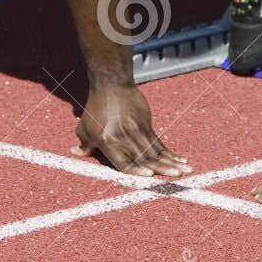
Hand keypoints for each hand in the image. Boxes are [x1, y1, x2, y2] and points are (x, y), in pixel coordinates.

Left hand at [73, 84, 190, 176]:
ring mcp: (138, 130)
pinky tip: (180, 158)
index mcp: (108, 142)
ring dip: (171, 162)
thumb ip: (84, 144)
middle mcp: (125, 138)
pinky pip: (159, 142)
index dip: (137, 170)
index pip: (124, 161)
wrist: (111, 84)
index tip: (150, 175)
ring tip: (185, 170)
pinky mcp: (147, 123)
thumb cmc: (95, 107)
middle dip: (163, 169)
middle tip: (177, 176)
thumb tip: (76, 153)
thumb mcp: (84, 127)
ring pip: (156, 150)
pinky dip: (169, 152)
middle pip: (145, 157)